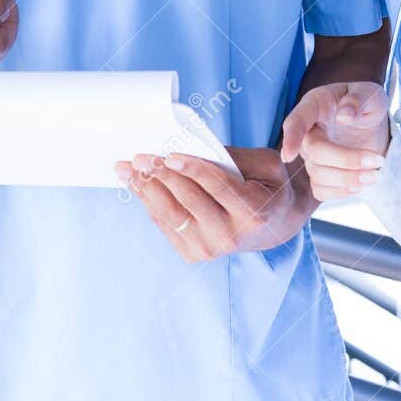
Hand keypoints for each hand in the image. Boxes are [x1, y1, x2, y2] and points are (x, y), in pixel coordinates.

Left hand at [115, 146, 309, 261]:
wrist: (273, 225)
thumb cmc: (268, 186)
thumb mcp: (265, 164)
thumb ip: (231, 157)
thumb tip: (189, 147)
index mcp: (253, 212)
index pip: (217, 186)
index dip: (192, 170)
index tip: (170, 155)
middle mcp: (230, 236)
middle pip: (188, 200)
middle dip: (161, 175)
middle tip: (140, 156)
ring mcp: (209, 248)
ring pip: (170, 215)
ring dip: (146, 189)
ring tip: (128, 170)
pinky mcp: (193, 253)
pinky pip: (165, 224)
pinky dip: (148, 202)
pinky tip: (137, 184)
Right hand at [280, 82, 388, 201]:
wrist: (373, 126)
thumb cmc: (367, 104)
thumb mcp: (370, 94)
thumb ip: (359, 99)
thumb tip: (344, 114)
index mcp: (315, 105)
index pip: (297, 120)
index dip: (291, 137)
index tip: (289, 156)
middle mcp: (309, 131)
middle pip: (314, 152)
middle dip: (345, 159)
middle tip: (376, 160)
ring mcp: (313, 155)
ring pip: (318, 175)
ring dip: (348, 178)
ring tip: (375, 173)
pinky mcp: (321, 174)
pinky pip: (321, 191)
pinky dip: (342, 191)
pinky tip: (361, 182)